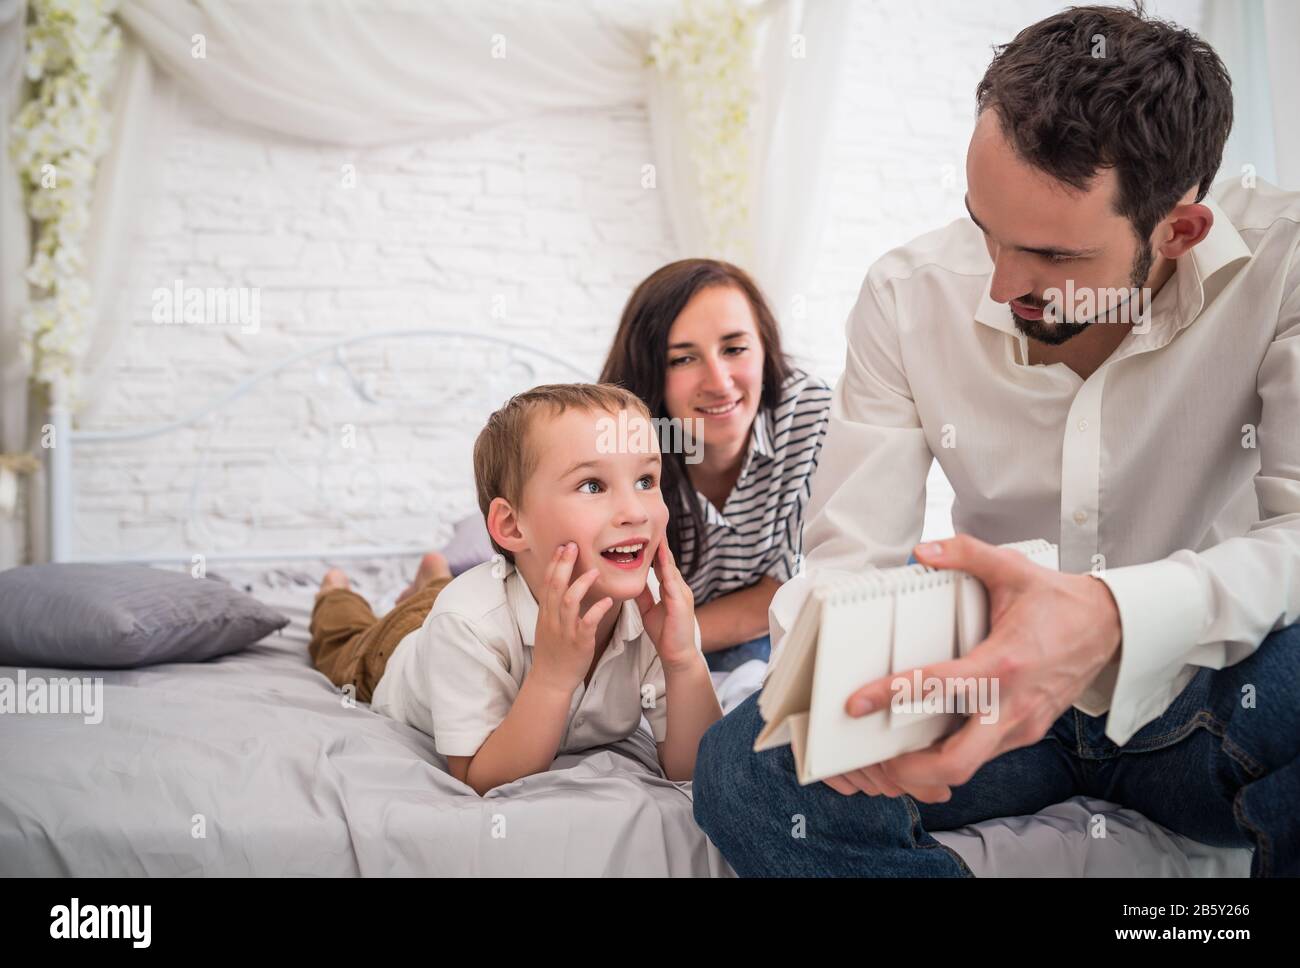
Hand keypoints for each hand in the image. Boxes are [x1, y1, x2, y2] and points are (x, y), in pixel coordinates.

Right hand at [530, 542, 613, 692]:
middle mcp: (552, 619)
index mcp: (546, 613)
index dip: (555, 563)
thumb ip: (554, 606)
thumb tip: (562, 586)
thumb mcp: (547, 625)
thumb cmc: (553, 651)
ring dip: (581, 584)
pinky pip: (587, 624)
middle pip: (555, 586)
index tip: (563, 546)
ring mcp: (565, 631)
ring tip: (595, 571)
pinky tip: (608, 601)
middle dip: (564, 564)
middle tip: (574, 546)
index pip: (548, 582)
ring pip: (569, 602)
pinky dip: (597, 610)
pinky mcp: (578, 643)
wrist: (550, 679)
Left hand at [635, 541, 698, 671]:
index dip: (657, 550)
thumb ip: (644, 595)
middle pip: (669, 562)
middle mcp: (679, 589)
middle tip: (655, 525)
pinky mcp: (681, 603)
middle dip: (662, 545)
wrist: (677, 655)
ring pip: (671, 568)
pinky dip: (666, 569)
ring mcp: (682, 595)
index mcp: (672, 590)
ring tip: (657, 535)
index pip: (663, 565)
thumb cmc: (665, 634)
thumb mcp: (649, 610)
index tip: (648, 535)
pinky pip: (672, 582)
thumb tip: (634, 582)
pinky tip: (661, 558)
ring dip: (664, 552)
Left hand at [821, 534, 1121, 801]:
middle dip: (910, 769)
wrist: (1110, 628)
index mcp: (1003, 664)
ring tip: (890, 757)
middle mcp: (1013, 704)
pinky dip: (951, 758)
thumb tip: (923, 551)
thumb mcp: (1012, 568)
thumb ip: (965, 553)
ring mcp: (1021, 725)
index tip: (858, 703)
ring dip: (928, 769)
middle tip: (874, 759)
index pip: (938, 688)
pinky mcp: (1026, 732)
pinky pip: (983, 755)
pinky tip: (926, 744)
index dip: (892, 697)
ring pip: (968, 766)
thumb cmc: (1060, 602)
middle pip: (956, 762)